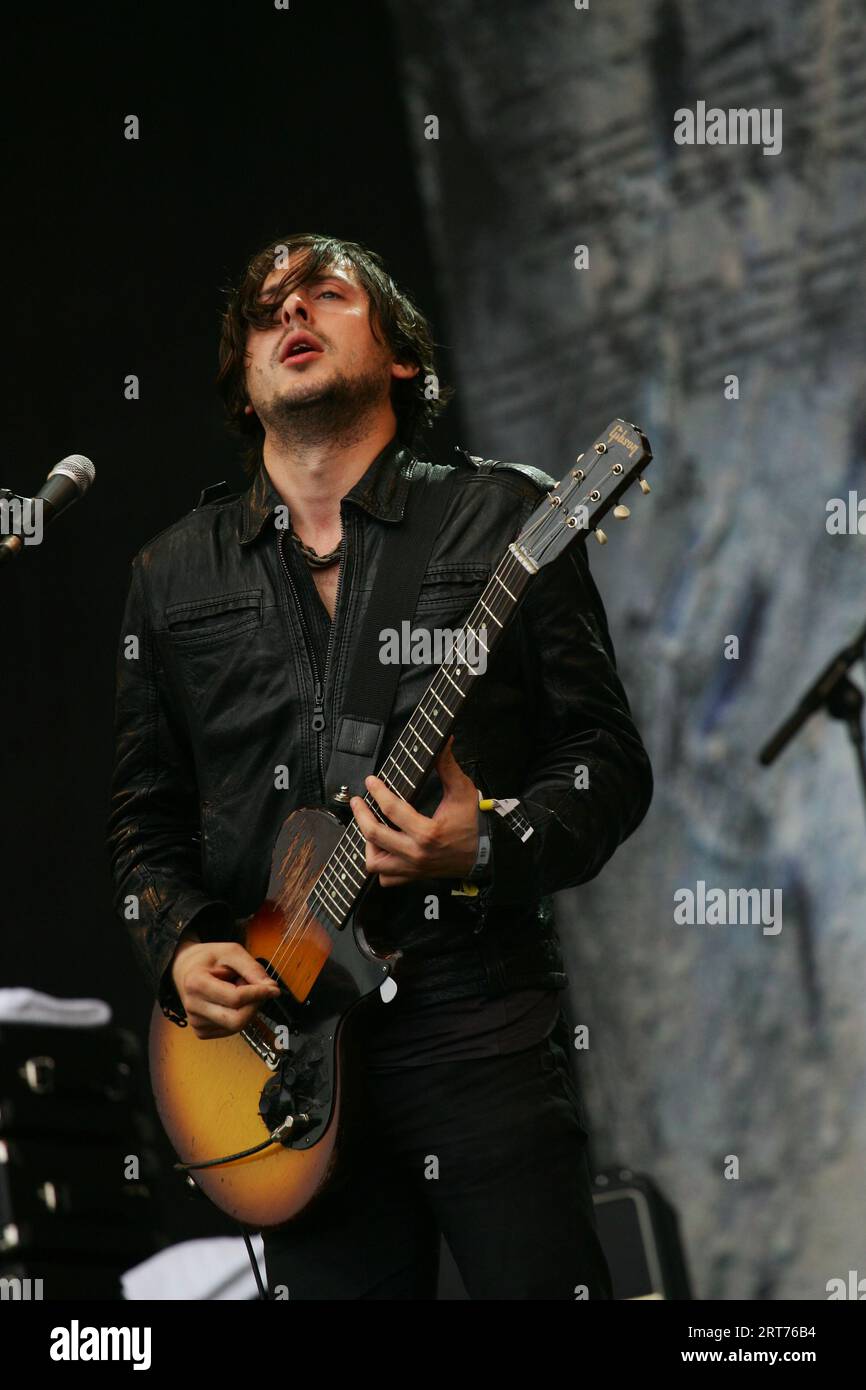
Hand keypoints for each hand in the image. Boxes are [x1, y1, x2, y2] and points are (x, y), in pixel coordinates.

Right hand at [171, 935, 280, 1039]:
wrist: (185, 968)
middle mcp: (193, 1006)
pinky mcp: (201, 1031)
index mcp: (196, 983)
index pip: (235, 998)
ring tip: (238, 990)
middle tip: (255, 988)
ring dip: (246, 1009)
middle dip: (254, 1005)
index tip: (272, 988)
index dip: (258, 994)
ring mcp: (196, 1022)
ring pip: (236, 1026)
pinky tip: (232, 1003)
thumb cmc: (208, 959)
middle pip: (237, 1020)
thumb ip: (252, 969)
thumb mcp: (232, 952)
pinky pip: (231, 1030)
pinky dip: (239, 1016)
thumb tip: (271, 988)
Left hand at [350, 735, 479, 886]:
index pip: (391, 809)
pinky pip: (386, 878)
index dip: (377, 791)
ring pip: (374, 863)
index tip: (371, 781)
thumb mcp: (462, 791)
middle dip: (361, 815)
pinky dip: (379, 866)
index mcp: (427, 832)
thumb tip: (443, 742)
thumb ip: (447, 766)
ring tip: (368, 827)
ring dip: (367, 844)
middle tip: (357, 802)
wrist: (483, 854)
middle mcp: (416, 853)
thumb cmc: (472, 822)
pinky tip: (381, 849)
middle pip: (374, 835)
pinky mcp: (413, 876)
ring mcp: (413, 868)